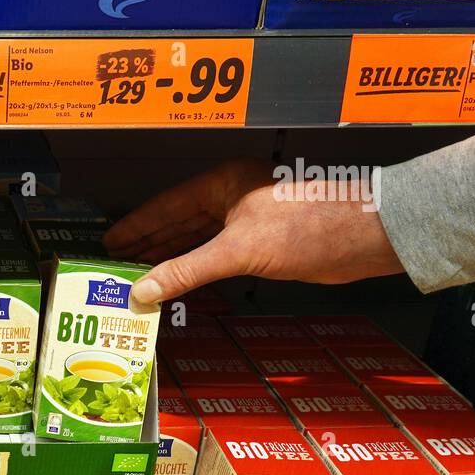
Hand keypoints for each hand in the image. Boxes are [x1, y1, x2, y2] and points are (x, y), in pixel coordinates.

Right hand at [103, 159, 405, 304]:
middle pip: (179, 223)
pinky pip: (216, 258)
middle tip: (117, 266)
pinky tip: (178, 284)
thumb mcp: (239, 250)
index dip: (137, 226)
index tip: (110, 242)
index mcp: (223, 183)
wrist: (365, 237)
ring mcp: (248, 222)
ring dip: (170, 260)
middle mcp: (232, 197)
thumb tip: (143, 291)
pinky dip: (195, 271)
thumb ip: (187, 270)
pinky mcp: (263, 245)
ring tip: (139, 278)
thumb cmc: (308, 227)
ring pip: (197, 241)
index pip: (167, 206)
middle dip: (149, 245)